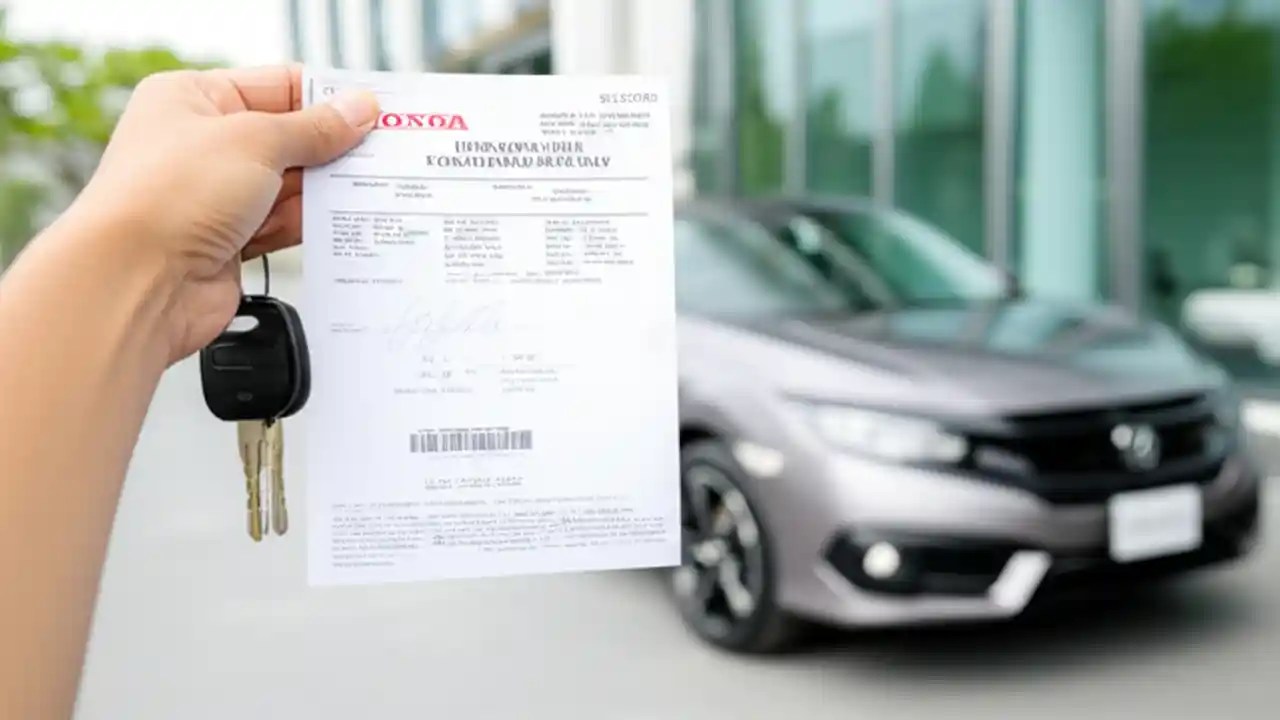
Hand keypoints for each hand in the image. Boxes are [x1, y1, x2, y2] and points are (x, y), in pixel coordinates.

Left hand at [71, 65, 378, 363]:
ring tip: (370, 189)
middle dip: (332, 148)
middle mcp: (202, 146)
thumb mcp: (256, 142)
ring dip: (325, 190)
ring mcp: (216, 197)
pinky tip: (342, 223)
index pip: (276, 87)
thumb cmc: (168, 198)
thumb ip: (314, 129)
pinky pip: (285, 226)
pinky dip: (312, 225)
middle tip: (382, 154)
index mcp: (193, 100)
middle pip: (288, 138)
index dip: (326, 98)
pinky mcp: (231, 242)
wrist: (136, 282)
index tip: (372, 112)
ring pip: (291, 186)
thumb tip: (357, 110)